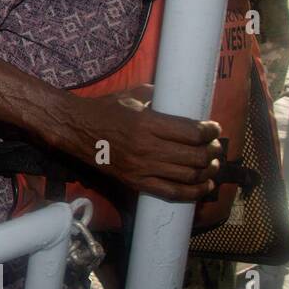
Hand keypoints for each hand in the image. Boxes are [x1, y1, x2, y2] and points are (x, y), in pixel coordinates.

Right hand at [50, 85, 221, 201]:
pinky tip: (203, 187)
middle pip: (196, 156)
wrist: (73, 129)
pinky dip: (192, 193)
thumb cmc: (103, 109)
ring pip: (188, 175)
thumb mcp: (132, 96)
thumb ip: (158, 96)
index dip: (210, 132)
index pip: (193, 132)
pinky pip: (171, 192)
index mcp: (147, 123)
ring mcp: (141, 167)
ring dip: (208, 171)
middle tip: (215, 147)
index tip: (214, 129)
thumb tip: (180, 99)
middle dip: (213, 152)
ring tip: (212, 165)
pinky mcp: (135, 181)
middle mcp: (147, 147)